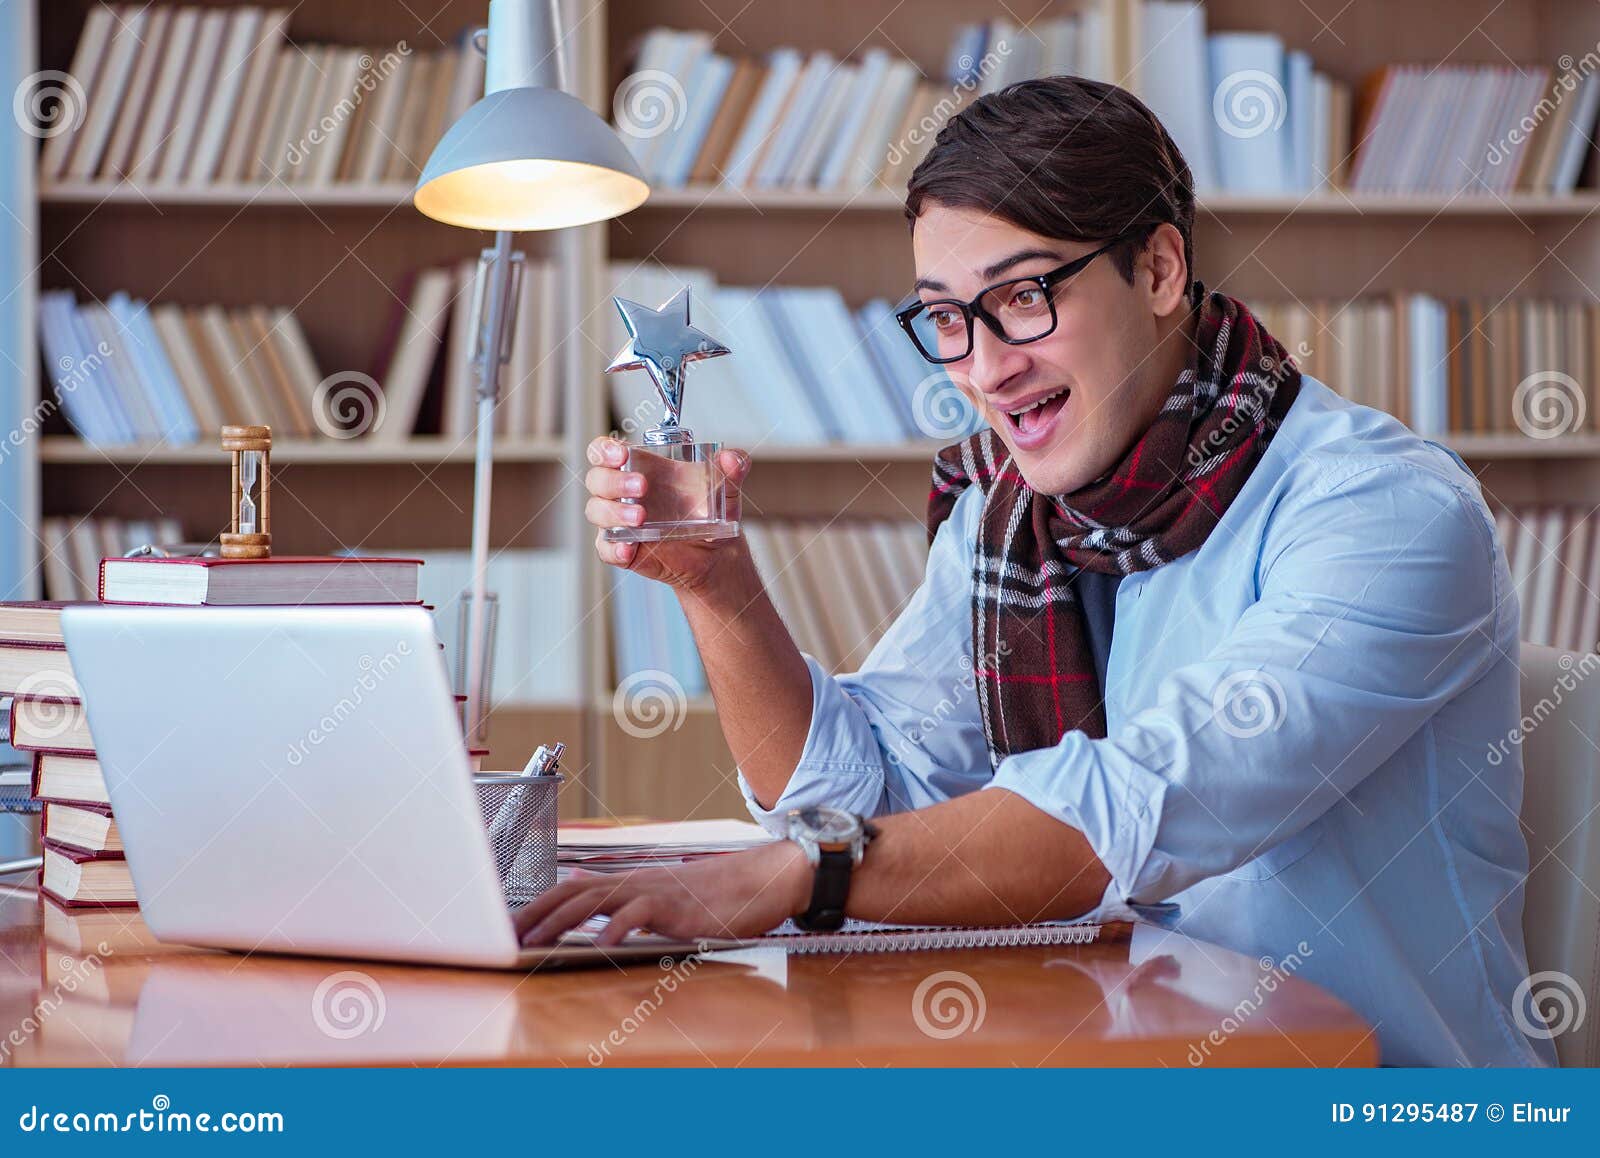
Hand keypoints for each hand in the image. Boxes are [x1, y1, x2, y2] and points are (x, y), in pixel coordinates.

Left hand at [514, 839, 811, 945]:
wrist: (761, 879)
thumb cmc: (714, 894)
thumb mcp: (658, 892)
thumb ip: (616, 891)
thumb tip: (577, 882)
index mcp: (627, 882)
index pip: (568, 891)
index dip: (534, 907)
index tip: (504, 928)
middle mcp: (633, 882)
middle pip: (570, 894)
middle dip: (532, 915)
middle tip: (501, 937)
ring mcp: (652, 891)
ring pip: (594, 902)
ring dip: (559, 923)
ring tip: (532, 942)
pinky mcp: (674, 906)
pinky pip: (637, 915)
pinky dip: (614, 930)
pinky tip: (596, 947)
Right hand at [583, 435, 752, 592]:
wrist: (715, 551)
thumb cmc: (710, 511)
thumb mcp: (725, 488)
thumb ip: (731, 468)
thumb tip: (732, 458)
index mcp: (639, 467)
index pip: (604, 451)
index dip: (604, 449)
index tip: (621, 453)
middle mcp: (622, 492)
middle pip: (597, 479)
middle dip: (614, 480)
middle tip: (641, 486)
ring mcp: (618, 521)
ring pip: (596, 511)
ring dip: (614, 513)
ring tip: (641, 517)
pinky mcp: (622, 548)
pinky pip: (606, 549)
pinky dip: (613, 549)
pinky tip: (629, 549)